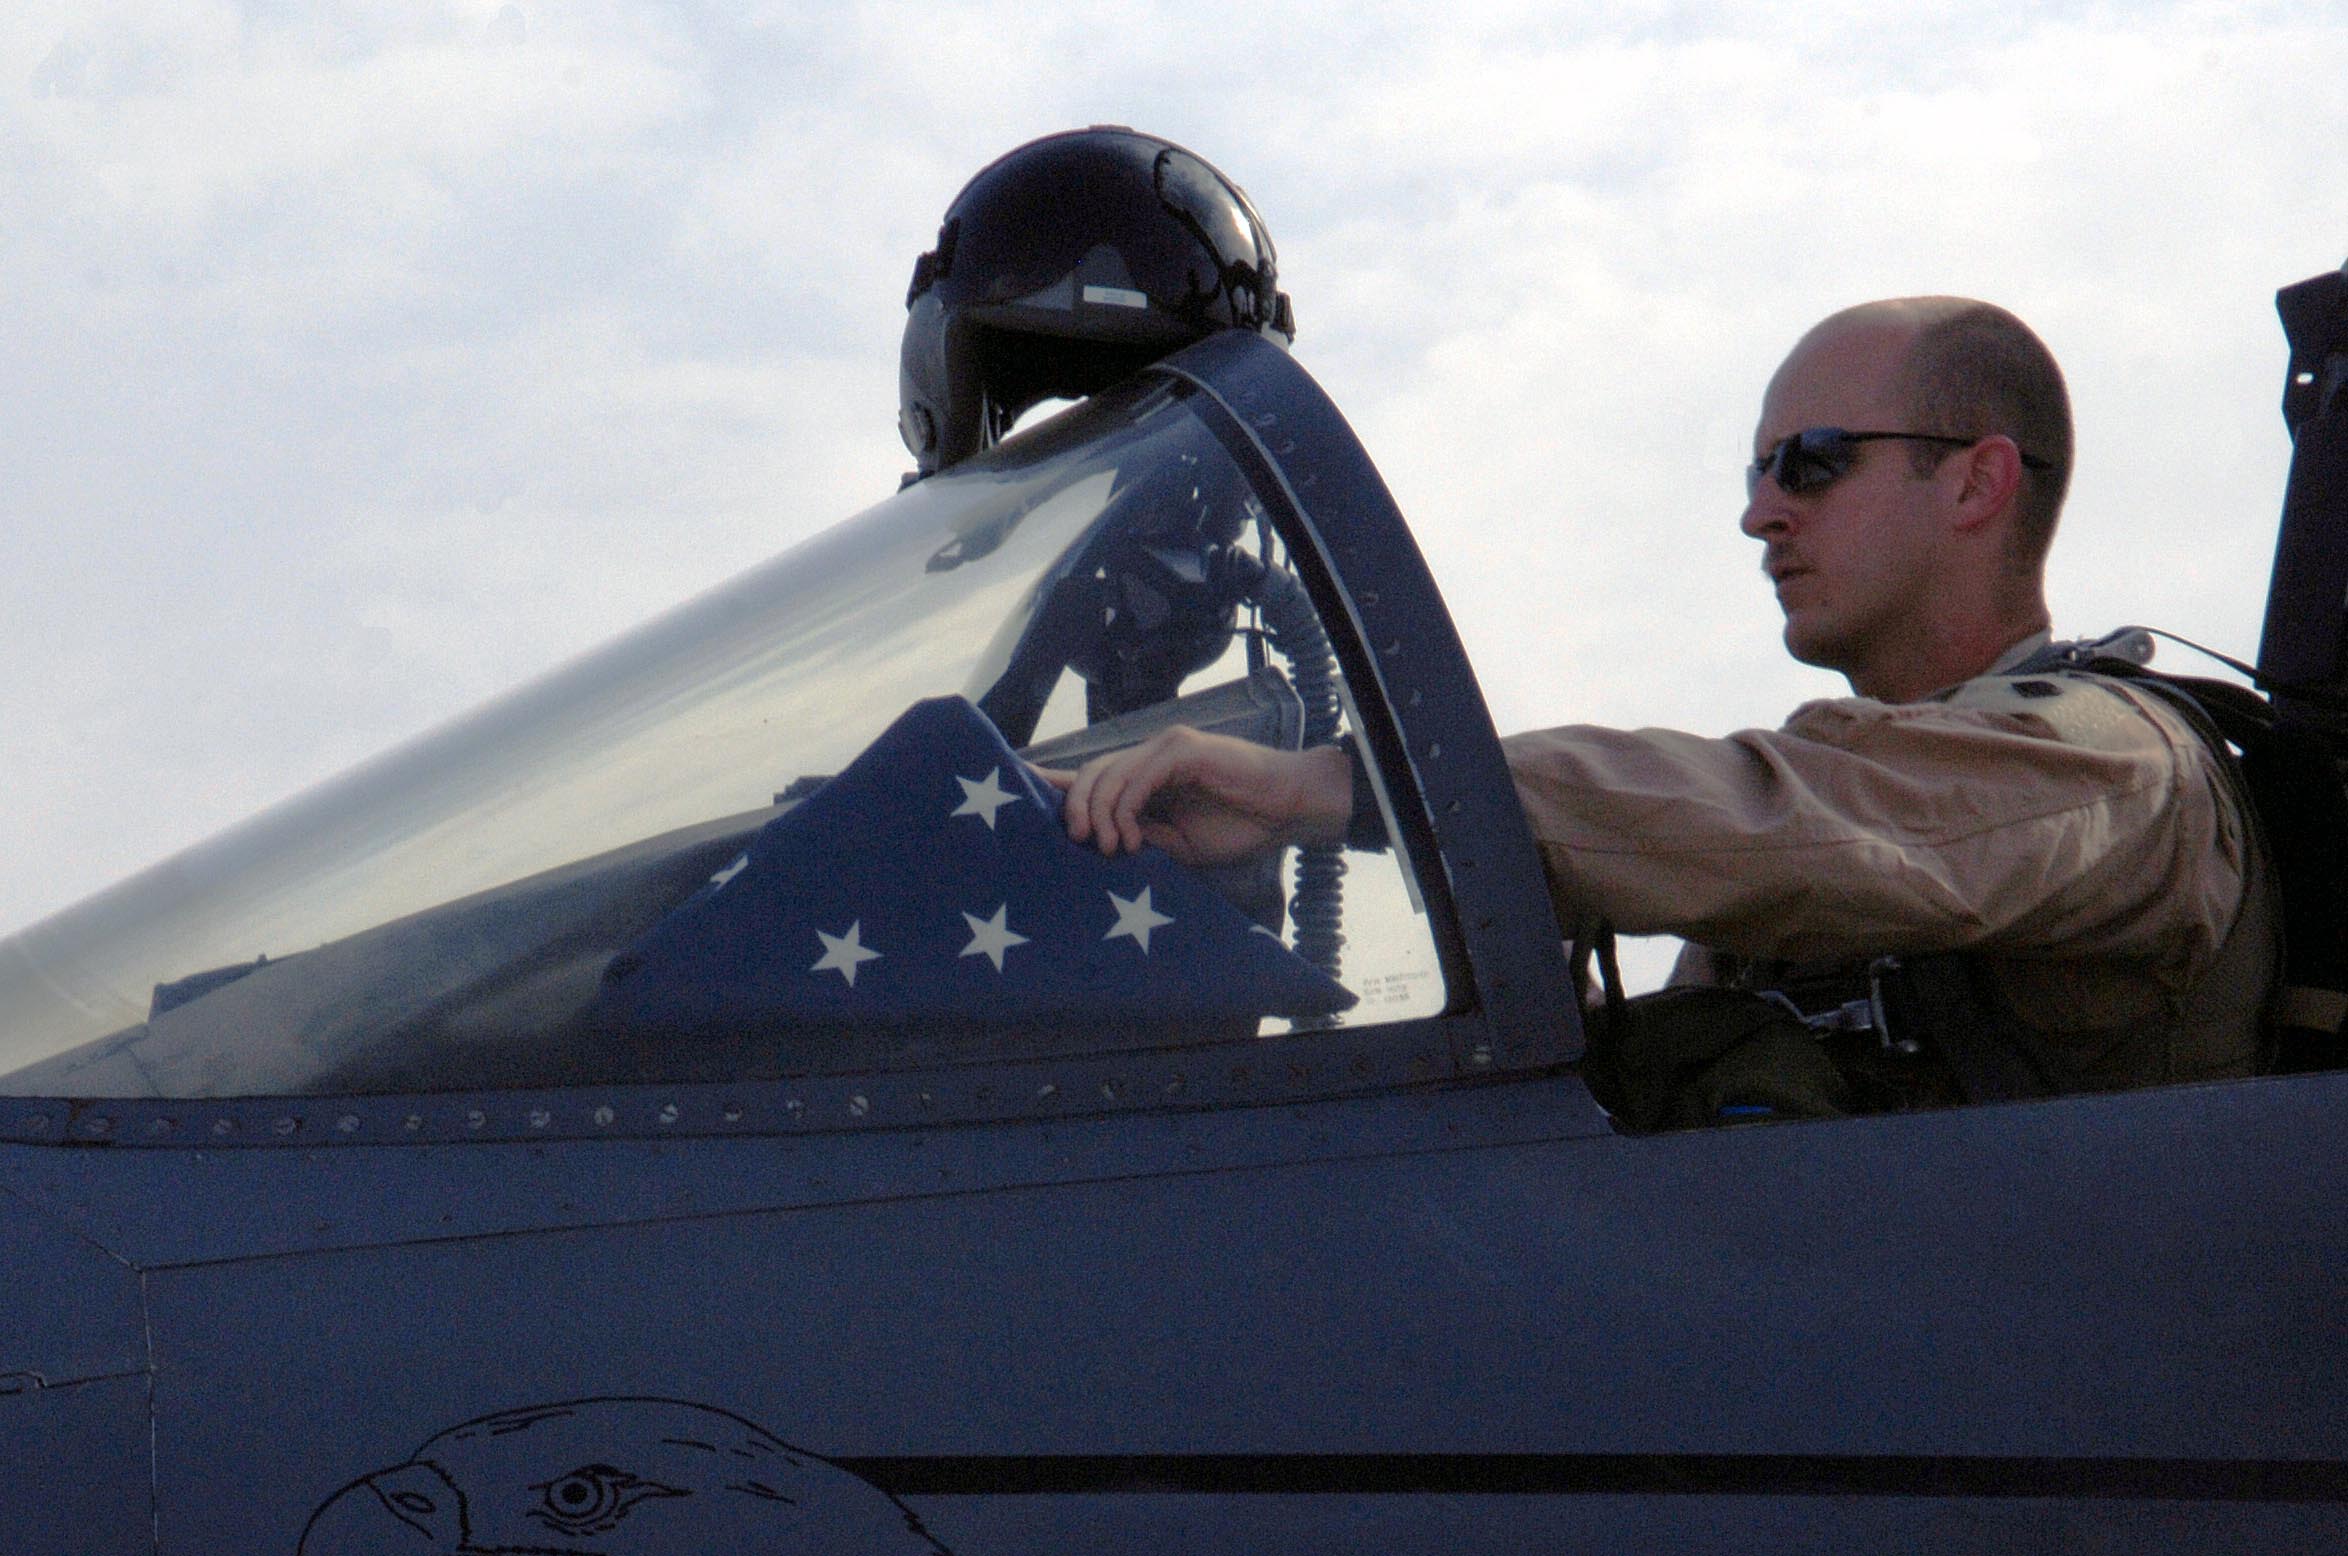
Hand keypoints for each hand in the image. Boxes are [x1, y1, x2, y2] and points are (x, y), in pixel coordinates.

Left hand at [1040, 728, 1352, 866]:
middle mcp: (1150, 754)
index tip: (1020, 792)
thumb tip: (1099, 842)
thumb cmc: (1241, 824)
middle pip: (1090, 773)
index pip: (1092, 776)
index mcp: (1147, 776)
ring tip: (1109, 847)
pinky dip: (1124, 808)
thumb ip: (1141, 835)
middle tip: (1078, 843)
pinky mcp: (1182, 750)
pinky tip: (1127, 835)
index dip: (1055, 783)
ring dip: (1098, 815)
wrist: (1288, 809)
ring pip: (1107, 774)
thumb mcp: (1178, 843)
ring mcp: (1165, 748)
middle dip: (1073, 808)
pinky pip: (1136, 777)